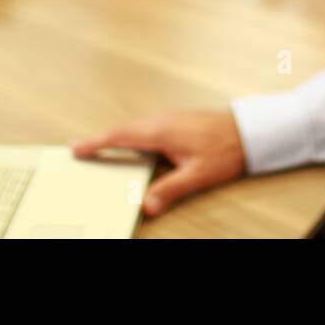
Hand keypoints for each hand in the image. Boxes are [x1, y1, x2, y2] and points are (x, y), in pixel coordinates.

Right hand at [73, 109, 245, 216]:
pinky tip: (133, 144)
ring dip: (115, 136)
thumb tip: (147, 206)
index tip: (76, 148)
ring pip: (134, 126)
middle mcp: (161, 120)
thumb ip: (170, 189)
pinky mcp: (176, 120)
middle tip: (79, 149)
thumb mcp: (197, 174)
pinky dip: (131, 134)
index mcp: (160, 131)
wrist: (248, 130)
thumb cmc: (226, 149)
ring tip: (99, 147)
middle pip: (123, 129)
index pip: (120, 136)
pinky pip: (145, 126)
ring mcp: (169, 118)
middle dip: (100, 139)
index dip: (96, 143)